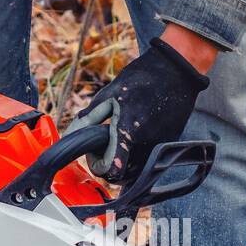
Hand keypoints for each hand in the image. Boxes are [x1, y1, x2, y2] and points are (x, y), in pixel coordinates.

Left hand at [78, 34, 211, 183]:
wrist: (176, 72)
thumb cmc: (141, 80)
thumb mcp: (110, 93)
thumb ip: (90, 117)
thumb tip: (69, 134)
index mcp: (129, 129)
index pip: (113, 169)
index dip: (99, 166)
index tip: (96, 155)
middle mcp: (148, 143)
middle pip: (122, 173)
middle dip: (110, 162)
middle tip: (106, 142)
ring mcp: (161, 146)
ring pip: (136, 169)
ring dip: (124, 160)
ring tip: (122, 137)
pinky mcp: (170, 144)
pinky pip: (150, 159)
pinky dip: (139, 153)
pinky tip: (138, 133)